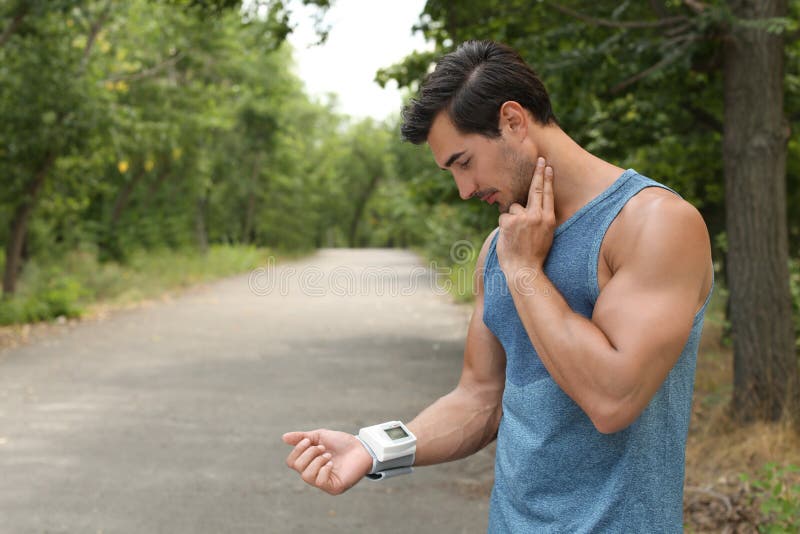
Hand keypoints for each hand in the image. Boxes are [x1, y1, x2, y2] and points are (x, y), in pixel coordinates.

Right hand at [282, 429, 372, 494]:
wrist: (362, 447)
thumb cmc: (341, 443)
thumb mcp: (320, 436)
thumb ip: (302, 438)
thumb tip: (283, 437)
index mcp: (309, 463)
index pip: (291, 462)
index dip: (297, 450)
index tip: (309, 440)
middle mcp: (314, 474)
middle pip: (297, 467)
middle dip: (309, 453)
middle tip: (323, 448)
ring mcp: (323, 482)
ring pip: (306, 476)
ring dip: (317, 461)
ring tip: (328, 455)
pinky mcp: (333, 487)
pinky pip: (320, 482)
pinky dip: (324, 469)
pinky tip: (332, 463)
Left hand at [496, 156, 555, 276]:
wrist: (524, 269)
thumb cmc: (534, 255)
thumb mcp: (545, 235)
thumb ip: (540, 219)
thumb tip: (530, 206)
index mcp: (548, 219)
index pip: (548, 194)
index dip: (547, 179)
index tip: (547, 167)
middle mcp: (537, 216)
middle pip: (536, 189)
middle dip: (538, 173)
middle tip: (540, 160)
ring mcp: (523, 218)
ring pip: (513, 208)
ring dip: (512, 219)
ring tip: (516, 236)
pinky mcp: (509, 222)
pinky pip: (504, 217)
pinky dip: (504, 227)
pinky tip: (508, 238)